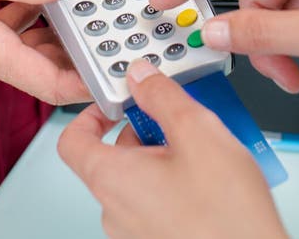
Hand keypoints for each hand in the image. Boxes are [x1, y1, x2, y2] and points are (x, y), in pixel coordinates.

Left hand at [58, 60, 286, 238]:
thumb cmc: (226, 219)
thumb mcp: (197, 132)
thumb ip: (162, 96)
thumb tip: (142, 77)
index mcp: (112, 180)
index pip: (72, 139)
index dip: (92, 113)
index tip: (119, 100)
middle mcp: (117, 210)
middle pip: (115, 155)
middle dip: (149, 129)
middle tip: (182, 117)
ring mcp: (137, 232)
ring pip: (143, 178)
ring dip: (170, 155)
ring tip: (209, 147)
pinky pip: (160, 201)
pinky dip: (180, 182)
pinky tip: (216, 177)